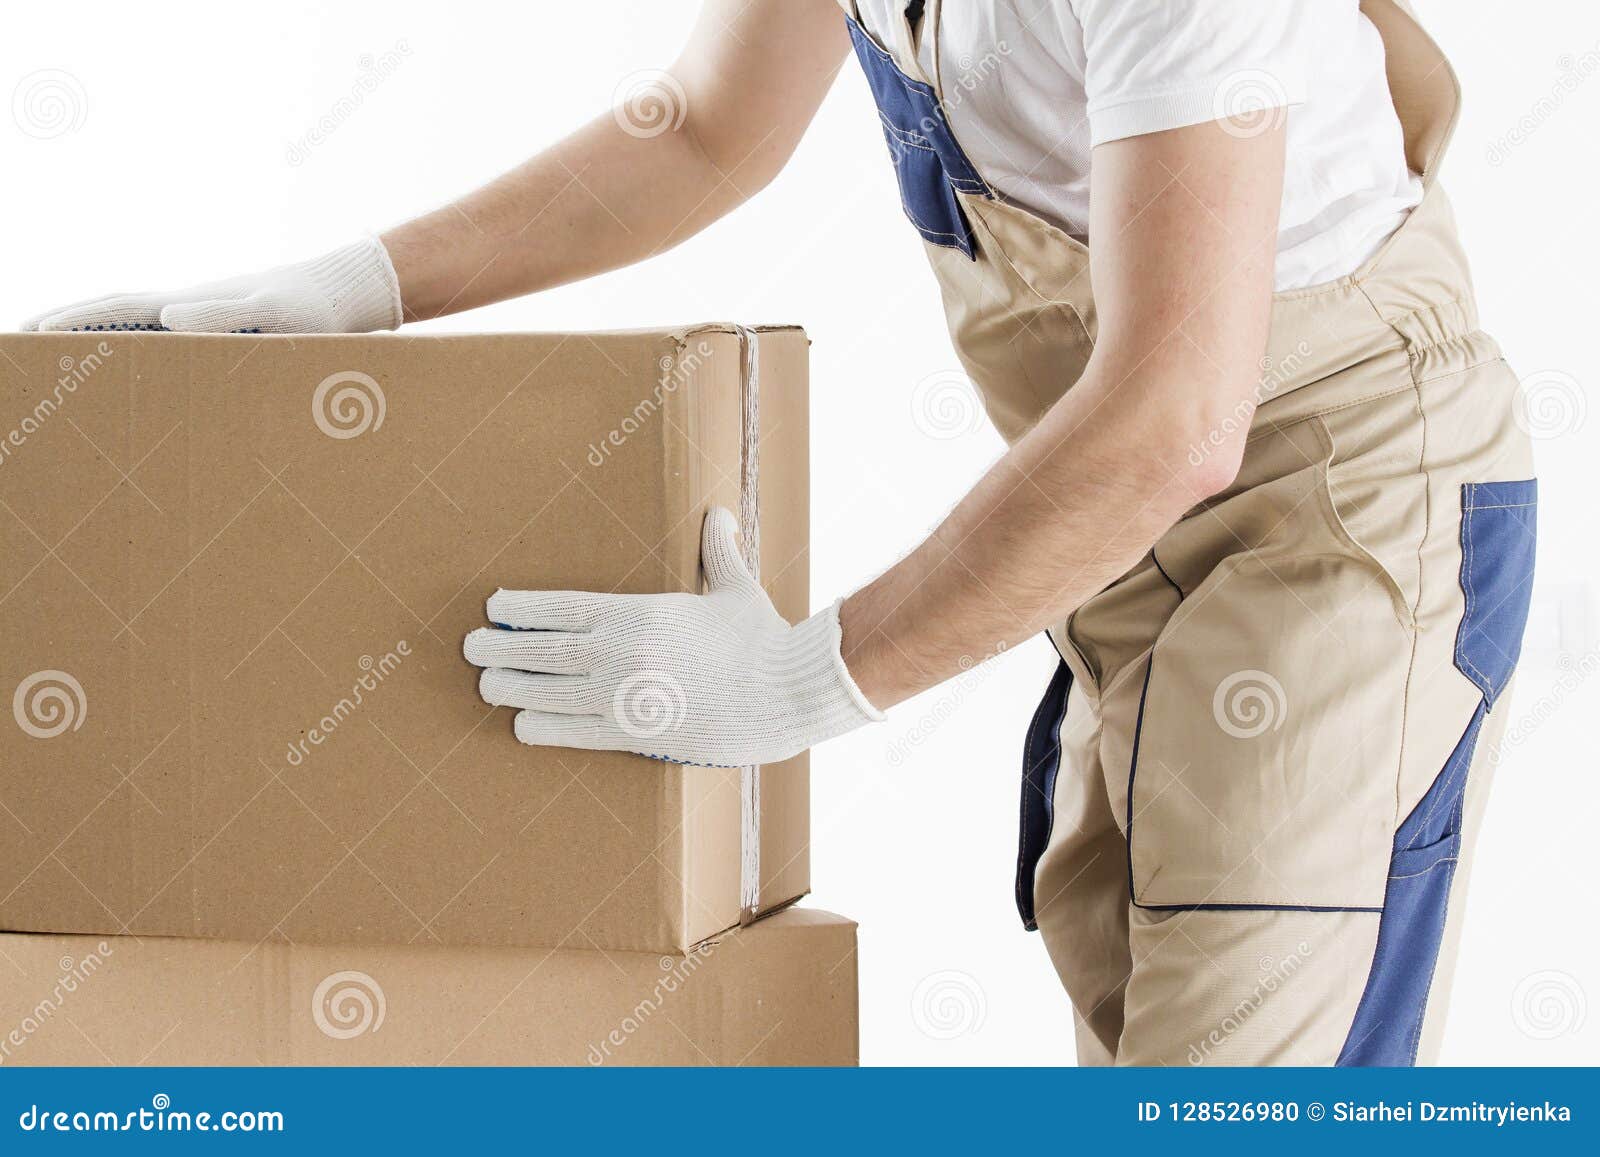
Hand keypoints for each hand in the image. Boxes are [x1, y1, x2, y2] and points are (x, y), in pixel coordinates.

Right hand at [21, 237, 401, 333]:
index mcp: (192, 304)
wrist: (348, 293)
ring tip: (65, 355)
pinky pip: (170, 342)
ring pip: (139, 328)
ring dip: (101, 338)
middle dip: (71, 325)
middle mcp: (191, 308)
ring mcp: (205, 317)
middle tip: (27, 342)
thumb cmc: (315, 307)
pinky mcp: (226, 331)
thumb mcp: (273, 314)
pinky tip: (136, 365)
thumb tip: (166, 318)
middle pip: (117, 314)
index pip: (118, 309)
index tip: (33, 331)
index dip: (74, 319)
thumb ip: (224, 315)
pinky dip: (141, 348)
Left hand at [463, 508, 883, 766]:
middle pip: (539, 651)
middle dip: (498, 649)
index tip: (493, 608)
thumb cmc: (762, 641)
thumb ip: (720, 553)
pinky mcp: (632, 736)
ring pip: (544, 694)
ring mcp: (621, 698)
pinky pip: (571, 733)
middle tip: (470, 649)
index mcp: (637, 613)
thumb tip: (720, 514)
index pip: (559, 607)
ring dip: (510, 690)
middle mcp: (619, 654)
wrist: (783, 696)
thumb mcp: (736, 591)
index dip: (518, 609)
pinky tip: (522, 725)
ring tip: (487, 686)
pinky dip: (540, 728)